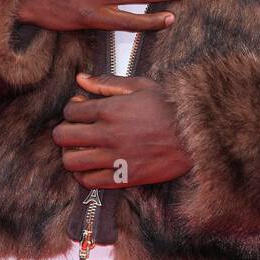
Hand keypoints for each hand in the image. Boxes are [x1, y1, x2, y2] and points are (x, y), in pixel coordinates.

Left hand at [52, 70, 193, 189]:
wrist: (196, 135)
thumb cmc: (169, 107)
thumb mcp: (140, 86)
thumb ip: (106, 82)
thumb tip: (80, 77)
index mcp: (110, 110)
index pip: (69, 111)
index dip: (71, 109)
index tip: (80, 110)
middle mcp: (107, 135)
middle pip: (63, 136)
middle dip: (64, 131)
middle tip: (75, 130)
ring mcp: (114, 158)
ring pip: (71, 161)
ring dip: (70, 154)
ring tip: (81, 150)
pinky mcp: (124, 178)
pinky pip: (89, 182)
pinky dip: (82, 175)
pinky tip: (89, 167)